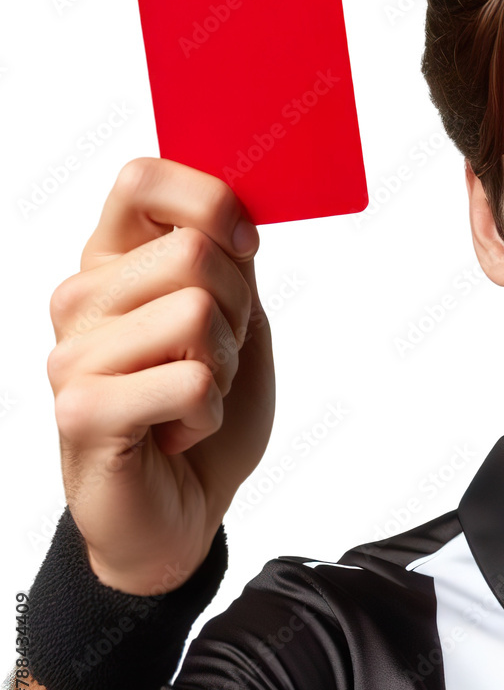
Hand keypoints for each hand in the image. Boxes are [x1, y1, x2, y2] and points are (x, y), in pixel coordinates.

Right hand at [45, 158, 275, 594]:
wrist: (183, 509)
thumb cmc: (204, 412)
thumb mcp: (234, 323)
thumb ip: (228, 264)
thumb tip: (236, 208)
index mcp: (113, 264)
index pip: (142, 179)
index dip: (210, 200)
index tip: (245, 245)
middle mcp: (81, 299)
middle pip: (194, 251)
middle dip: (237, 312)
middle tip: (215, 359)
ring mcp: (73, 353)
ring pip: (197, 313)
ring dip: (225, 366)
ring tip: (194, 397)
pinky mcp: (82, 410)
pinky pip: (192, 381)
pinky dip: (209, 413)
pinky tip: (179, 432)